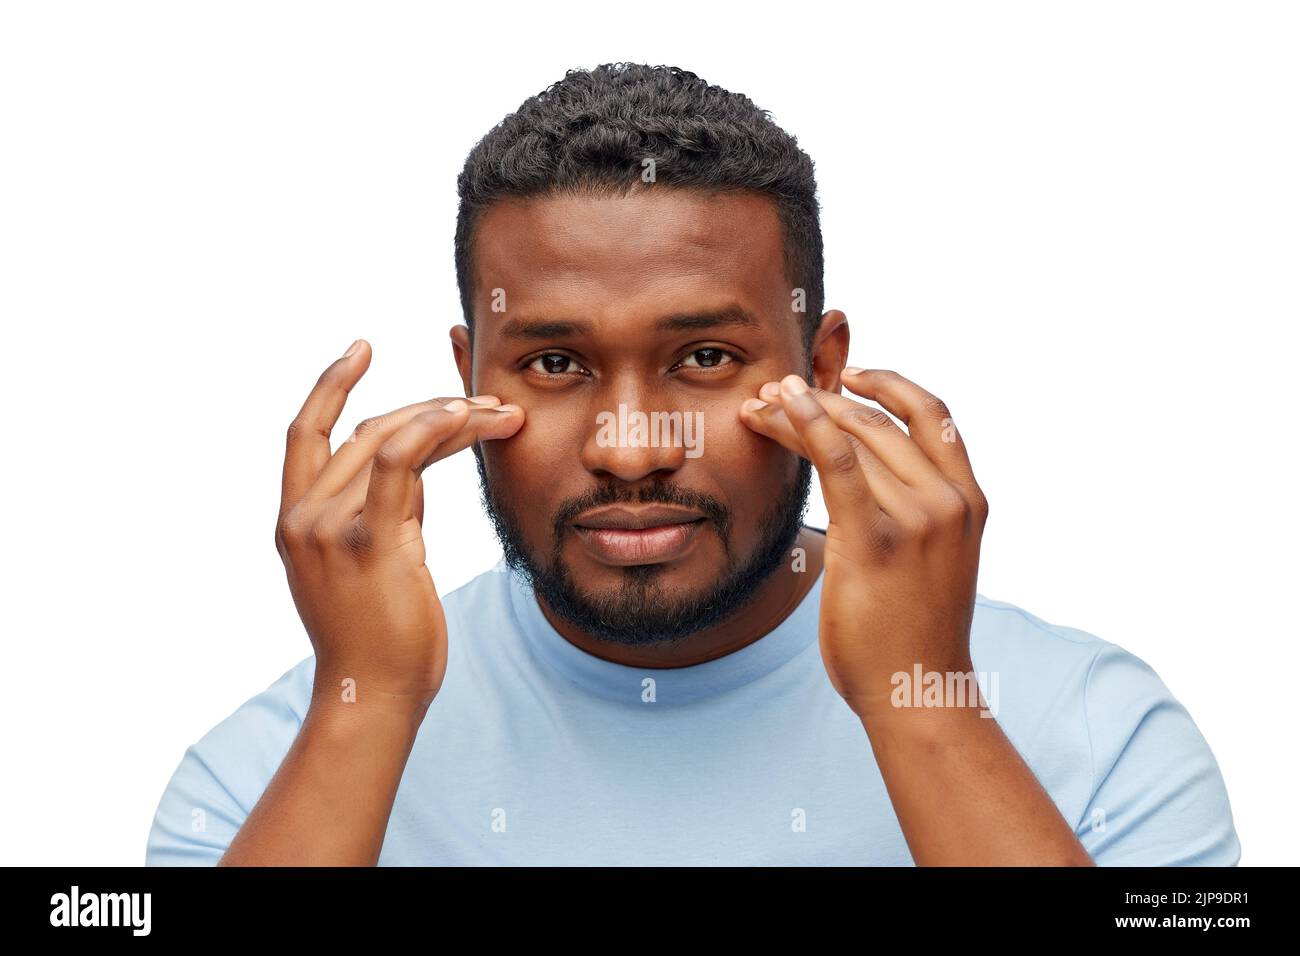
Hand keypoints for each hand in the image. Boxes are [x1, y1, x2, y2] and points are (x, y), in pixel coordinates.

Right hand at [275, 339, 523, 715]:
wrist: (373, 696)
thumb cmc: (382, 640)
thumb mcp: (375, 564)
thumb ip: (384, 511)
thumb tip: (413, 468)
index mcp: (295, 521)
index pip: (306, 435)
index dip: (329, 387)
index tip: (360, 349)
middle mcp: (302, 517)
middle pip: (365, 432)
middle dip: (431, 409)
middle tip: (486, 402)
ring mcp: (328, 528)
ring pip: (389, 440)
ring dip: (449, 418)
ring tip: (497, 413)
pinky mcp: (368, 542)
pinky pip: (399, 464)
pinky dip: (432, 431)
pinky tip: (466, 419)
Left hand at [739, 369, 987, 720]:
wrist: (918, 689)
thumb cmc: (914, 629)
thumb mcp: (932, 557)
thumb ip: (912, 511)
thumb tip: (867, 475)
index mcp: (968, 498)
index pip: (932, 415)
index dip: (889, 384)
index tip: (848, 373)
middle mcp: (949, 500)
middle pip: (879, 422)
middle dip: (823, 398)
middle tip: (775, 391)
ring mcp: (918, 518)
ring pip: (852, 438)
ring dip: (798, 414)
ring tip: (759, 407)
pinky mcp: (877, 539)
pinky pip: (838, 463)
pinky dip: (808, 425)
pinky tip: (780, 409)